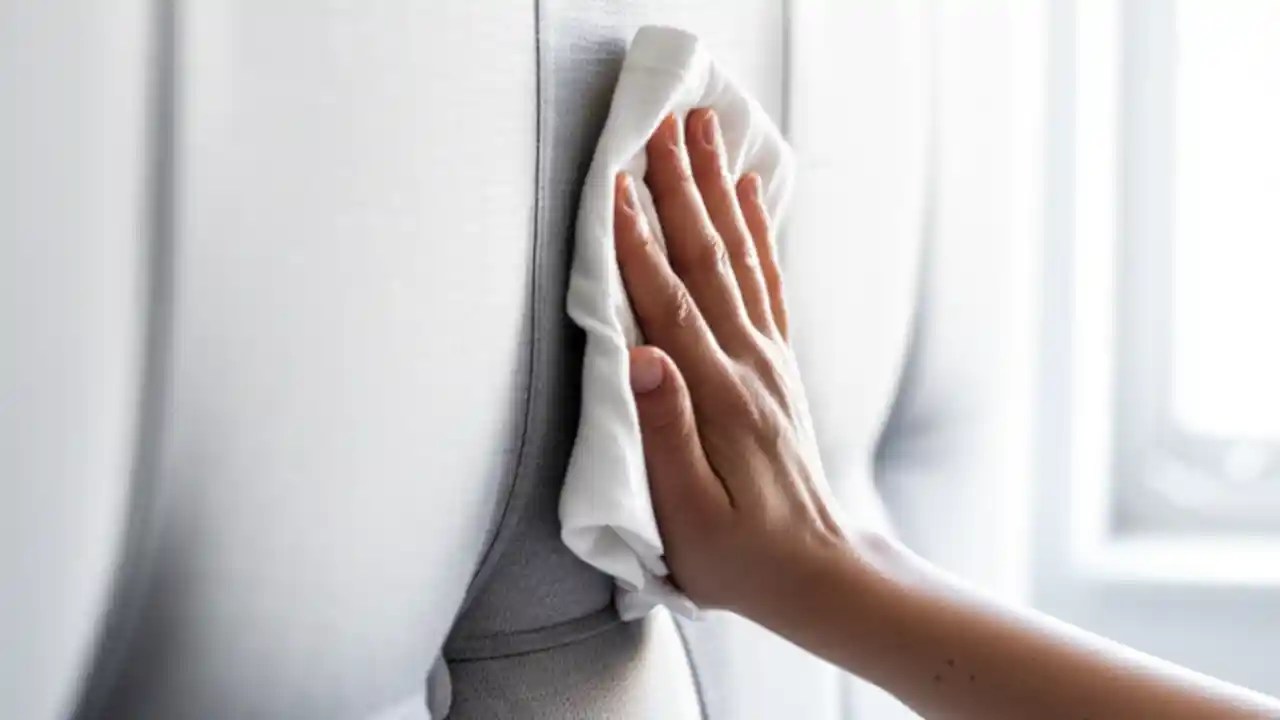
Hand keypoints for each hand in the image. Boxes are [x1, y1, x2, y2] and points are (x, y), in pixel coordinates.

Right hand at [614, 109, 850, 621]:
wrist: (820, 571)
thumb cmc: (742, 556)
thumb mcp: (690, 515)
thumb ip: (665, 433)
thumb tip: (641, 357)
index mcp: (718, 398)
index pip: (669, 304)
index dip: (636, 243)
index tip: (613, 184)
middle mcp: (749, 364)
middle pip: (708, 260)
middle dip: (682, 188)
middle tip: (663, 123)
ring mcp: (769, 359)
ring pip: (739, 257)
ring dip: (719, 191)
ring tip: (705, 132)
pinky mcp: (778, 364)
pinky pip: (767, 281)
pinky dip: (757, 231)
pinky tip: (749, 194)